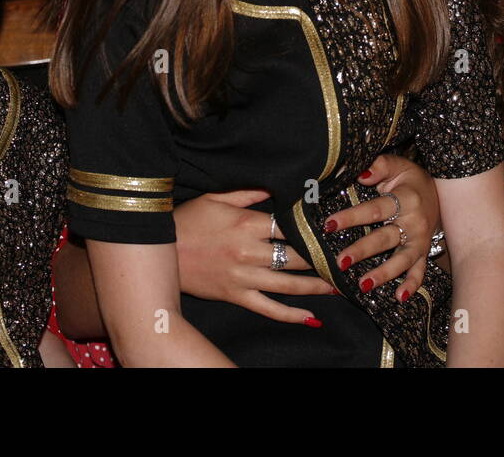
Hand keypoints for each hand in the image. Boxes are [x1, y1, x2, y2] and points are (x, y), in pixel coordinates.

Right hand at [174, 189, 336, 325]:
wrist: (157, 252)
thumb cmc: (187, 220)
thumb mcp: (216, 198)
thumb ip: (250, 192)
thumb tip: (278, 186)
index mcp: (246, 224)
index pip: (289, 226)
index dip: (313, 228)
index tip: (333, 229)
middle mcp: (248, 252)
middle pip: (296, 256)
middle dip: (322, 258)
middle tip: (345, 256)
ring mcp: (243, 277)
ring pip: (289, 284)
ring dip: (317, 286)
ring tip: (339, 284)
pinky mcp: (236, 296)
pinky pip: (269, 309)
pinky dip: (291, 315)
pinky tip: (311, 316)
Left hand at [325, 154, 439, 302]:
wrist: (445, 192)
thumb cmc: (412, 179)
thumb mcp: (398, 165)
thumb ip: (379, 166)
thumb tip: (360, 173)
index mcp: (406, 199)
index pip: (375, 209)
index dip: (352, 217)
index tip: (328, 224)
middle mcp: (414, 222)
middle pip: (386, 238)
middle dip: (363, 251)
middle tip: (341, 261)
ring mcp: (421, 240)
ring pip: (402, 260)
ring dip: (384, 273)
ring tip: (363, 284)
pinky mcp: (425, 252)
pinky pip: (420, 272)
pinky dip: (412, 286)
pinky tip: (399, 297)